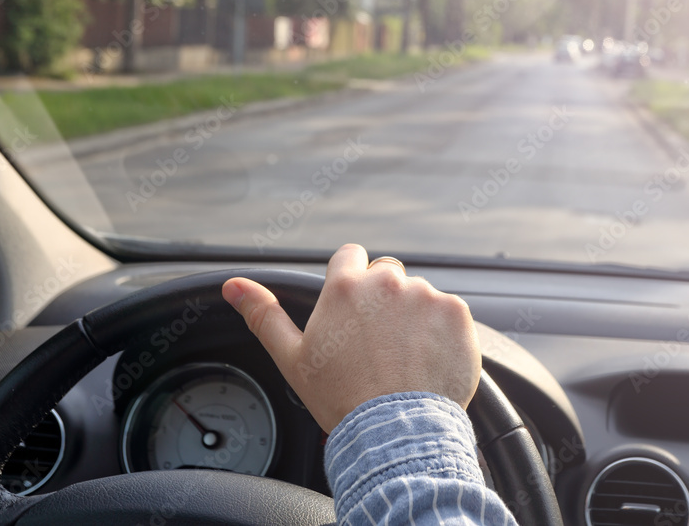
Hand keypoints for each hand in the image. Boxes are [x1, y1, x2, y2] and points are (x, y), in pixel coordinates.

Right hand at [221, 244, 480, 432]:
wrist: (394, 432)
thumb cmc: (341, 399)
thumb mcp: (293, 358)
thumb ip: (264, 315)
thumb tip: (232, 285)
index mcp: (345, 288)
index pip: (351, 256)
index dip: (353, 281)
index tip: (355, 310)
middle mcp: (386, 282)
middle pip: (387, 274)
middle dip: (384, 300)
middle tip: (379, 343)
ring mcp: (425, 296)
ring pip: (419, 295)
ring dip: (415, 317)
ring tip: (405, 358)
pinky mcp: (456, 313)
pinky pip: (450, 312)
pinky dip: (443, 332)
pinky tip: (429, 360)